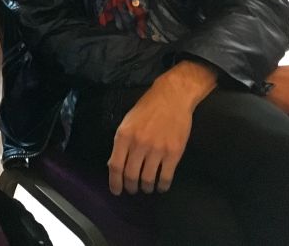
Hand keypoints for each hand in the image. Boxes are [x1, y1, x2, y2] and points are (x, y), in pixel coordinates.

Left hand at [108, 60, 215, 195]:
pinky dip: (162, 185)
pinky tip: (161, 186)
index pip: (115, 165)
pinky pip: (166, 177)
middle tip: (132, 189)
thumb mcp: (127, 121)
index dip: (114, 182)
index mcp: (124, 135)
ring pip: (148, 179)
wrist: (172, 97)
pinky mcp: (174, 153)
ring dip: (146, 187)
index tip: (116, 191)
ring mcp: (157, 149)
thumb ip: (121, 142)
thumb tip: (115, 164)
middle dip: (130, 186)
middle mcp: (139, 144)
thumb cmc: (147, 108)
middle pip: (131, 175)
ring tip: (146, 188)